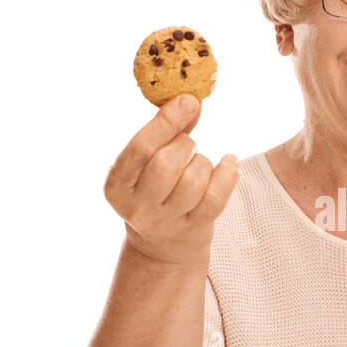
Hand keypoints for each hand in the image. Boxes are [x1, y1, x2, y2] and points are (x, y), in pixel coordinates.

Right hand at [104, 93, 238, 266]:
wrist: (162, 244)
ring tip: (199, 164)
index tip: (189, 101)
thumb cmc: (155, 188)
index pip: (141, 148)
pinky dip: (227, 175)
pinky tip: (229, 164)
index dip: (167, 121)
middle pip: (167, 164)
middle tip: (187, 145)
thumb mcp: (148, 163)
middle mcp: (136, 207)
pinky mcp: (192, 229)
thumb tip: (192, 101)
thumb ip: (167, 132)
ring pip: (194, 181)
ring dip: (204, 162)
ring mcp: (165, 222)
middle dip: (185, 145)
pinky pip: (215, 198)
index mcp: (117, 184)